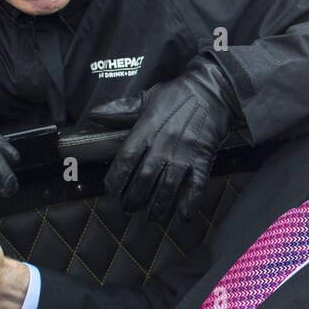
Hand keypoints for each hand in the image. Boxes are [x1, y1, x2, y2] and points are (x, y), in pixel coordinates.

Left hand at [85, 56, 238, 222]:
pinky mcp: (202, 158)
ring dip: (159, 206)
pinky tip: (183, 216)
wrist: (214, 91)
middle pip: (144, 178)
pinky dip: (190, 202)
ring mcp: (184, 153)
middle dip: (134, 198)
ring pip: (168, 186)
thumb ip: (121, 110)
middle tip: (129, 209)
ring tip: (152, 217)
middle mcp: (163, 144)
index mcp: (147, 129)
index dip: (116, 178)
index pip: (126, 159)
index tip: (111, 190)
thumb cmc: (178, 94)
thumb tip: (95, 115)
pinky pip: (196, 185)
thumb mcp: (148, 97)